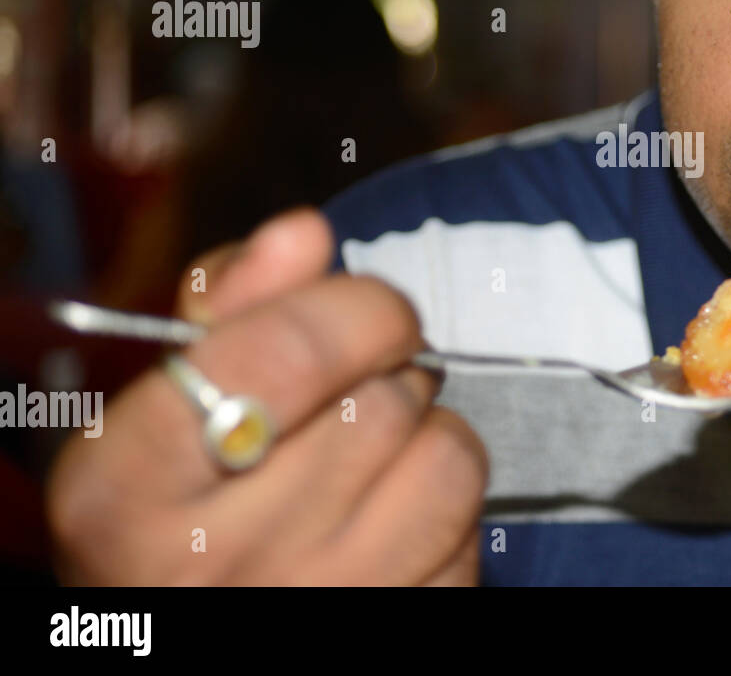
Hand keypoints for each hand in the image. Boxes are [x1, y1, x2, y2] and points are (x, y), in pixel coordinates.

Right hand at [46, 207, 487, 583]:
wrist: (189, 629)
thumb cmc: (179, 504)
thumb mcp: (163, 405)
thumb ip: (232, 306)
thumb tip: (305, 232)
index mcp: (130, 489)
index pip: (287, 354)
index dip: (358, 307)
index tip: (371, 310)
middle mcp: (213, 564)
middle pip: (380, 402)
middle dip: (388, 372)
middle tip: (360, 390)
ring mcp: (311, 606)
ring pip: (446, 458)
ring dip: (428, 435)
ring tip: (376, 453)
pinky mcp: (391, 625)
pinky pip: (469, 525)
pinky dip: (447, 504)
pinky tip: (393, 515)